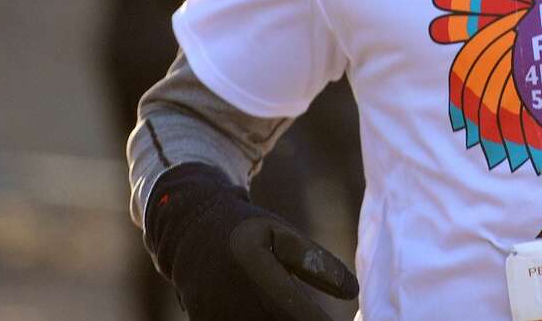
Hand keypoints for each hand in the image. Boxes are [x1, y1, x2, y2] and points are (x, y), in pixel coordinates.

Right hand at [145, 162, 357, 320]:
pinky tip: (274, 311)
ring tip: (297, 309)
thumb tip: (353, 292)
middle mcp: (239, 311)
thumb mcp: (281, 234)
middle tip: (320, 314)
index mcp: (263, 283)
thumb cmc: (244, 230)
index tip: (347, 320)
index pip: (309, 320)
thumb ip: (317, 263)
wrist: (189, 235)